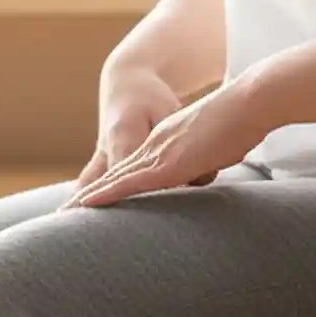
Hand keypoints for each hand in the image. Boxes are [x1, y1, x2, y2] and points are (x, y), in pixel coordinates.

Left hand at [63, 77, 272, 208]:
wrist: (249, 102)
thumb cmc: (246, 124)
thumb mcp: (223, 147)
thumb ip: (211, 162)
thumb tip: (215, 172)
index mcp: (168, 141)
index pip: (134, 167)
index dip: (113, 184)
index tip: (94, 199)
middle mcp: (157, 145)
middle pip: (117, 173)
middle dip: (91, 194)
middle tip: (66, 211)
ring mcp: (159, 153)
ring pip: (115, 180)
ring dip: (90, 198)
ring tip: (66, 214)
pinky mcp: (167, 164)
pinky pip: (129, 183)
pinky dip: (105, 195)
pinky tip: (85, 205)